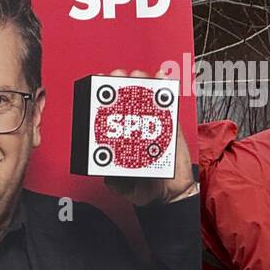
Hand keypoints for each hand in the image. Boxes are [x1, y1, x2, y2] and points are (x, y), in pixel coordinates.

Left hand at [101, 70, 195, 206]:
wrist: (172, 193)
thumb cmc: (145, 187)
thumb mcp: (123, 187)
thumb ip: (115, 182)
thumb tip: (109, 174)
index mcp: (118, 138)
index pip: (106, 114)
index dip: (100, 97)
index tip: (96, 85)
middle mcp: (133, 127)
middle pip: (125, 98)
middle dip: (119, 83)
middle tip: (118, 79)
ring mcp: (152, 123)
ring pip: (145, 96)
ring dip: (140, 82)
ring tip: (137, 78)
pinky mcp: (170, 123)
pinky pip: (168, 102)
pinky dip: (165, 86)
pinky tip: (160, 76)